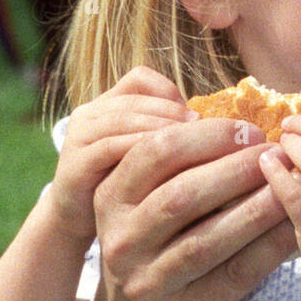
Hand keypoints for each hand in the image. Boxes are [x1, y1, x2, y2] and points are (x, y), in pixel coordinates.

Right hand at [47, 67, 194, 242]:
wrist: (85, 222)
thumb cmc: (130, 184)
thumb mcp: (154, 152)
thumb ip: (176, 132)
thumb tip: (227, 123)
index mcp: (111, 102)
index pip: (140, 78)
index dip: (171, 92)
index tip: (198, 114)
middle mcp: (91, 113)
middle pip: (136, 97)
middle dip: (174, 111)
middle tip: (206, 127)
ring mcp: (79, 136)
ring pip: (123, 119)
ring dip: (161, 128)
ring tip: (191, 142)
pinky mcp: (73, 163)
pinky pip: (108, 147)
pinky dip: (140, 150)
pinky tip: (165, 163)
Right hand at [88, 103, 296, 300]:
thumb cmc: (167, 234)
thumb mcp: (152, 193)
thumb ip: (179, 155)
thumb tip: (244, 120)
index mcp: (111, 196)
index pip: (155, 152)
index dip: (208, 135)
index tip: (251, 130)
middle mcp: (120, 239)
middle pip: (182, 195)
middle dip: (237, 169)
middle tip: (278, 154)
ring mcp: (147, 280)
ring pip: (209, 239)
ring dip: (259, 207)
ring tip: (294, 184)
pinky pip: (235, 274)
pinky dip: (270, 247)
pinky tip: (296, 225)